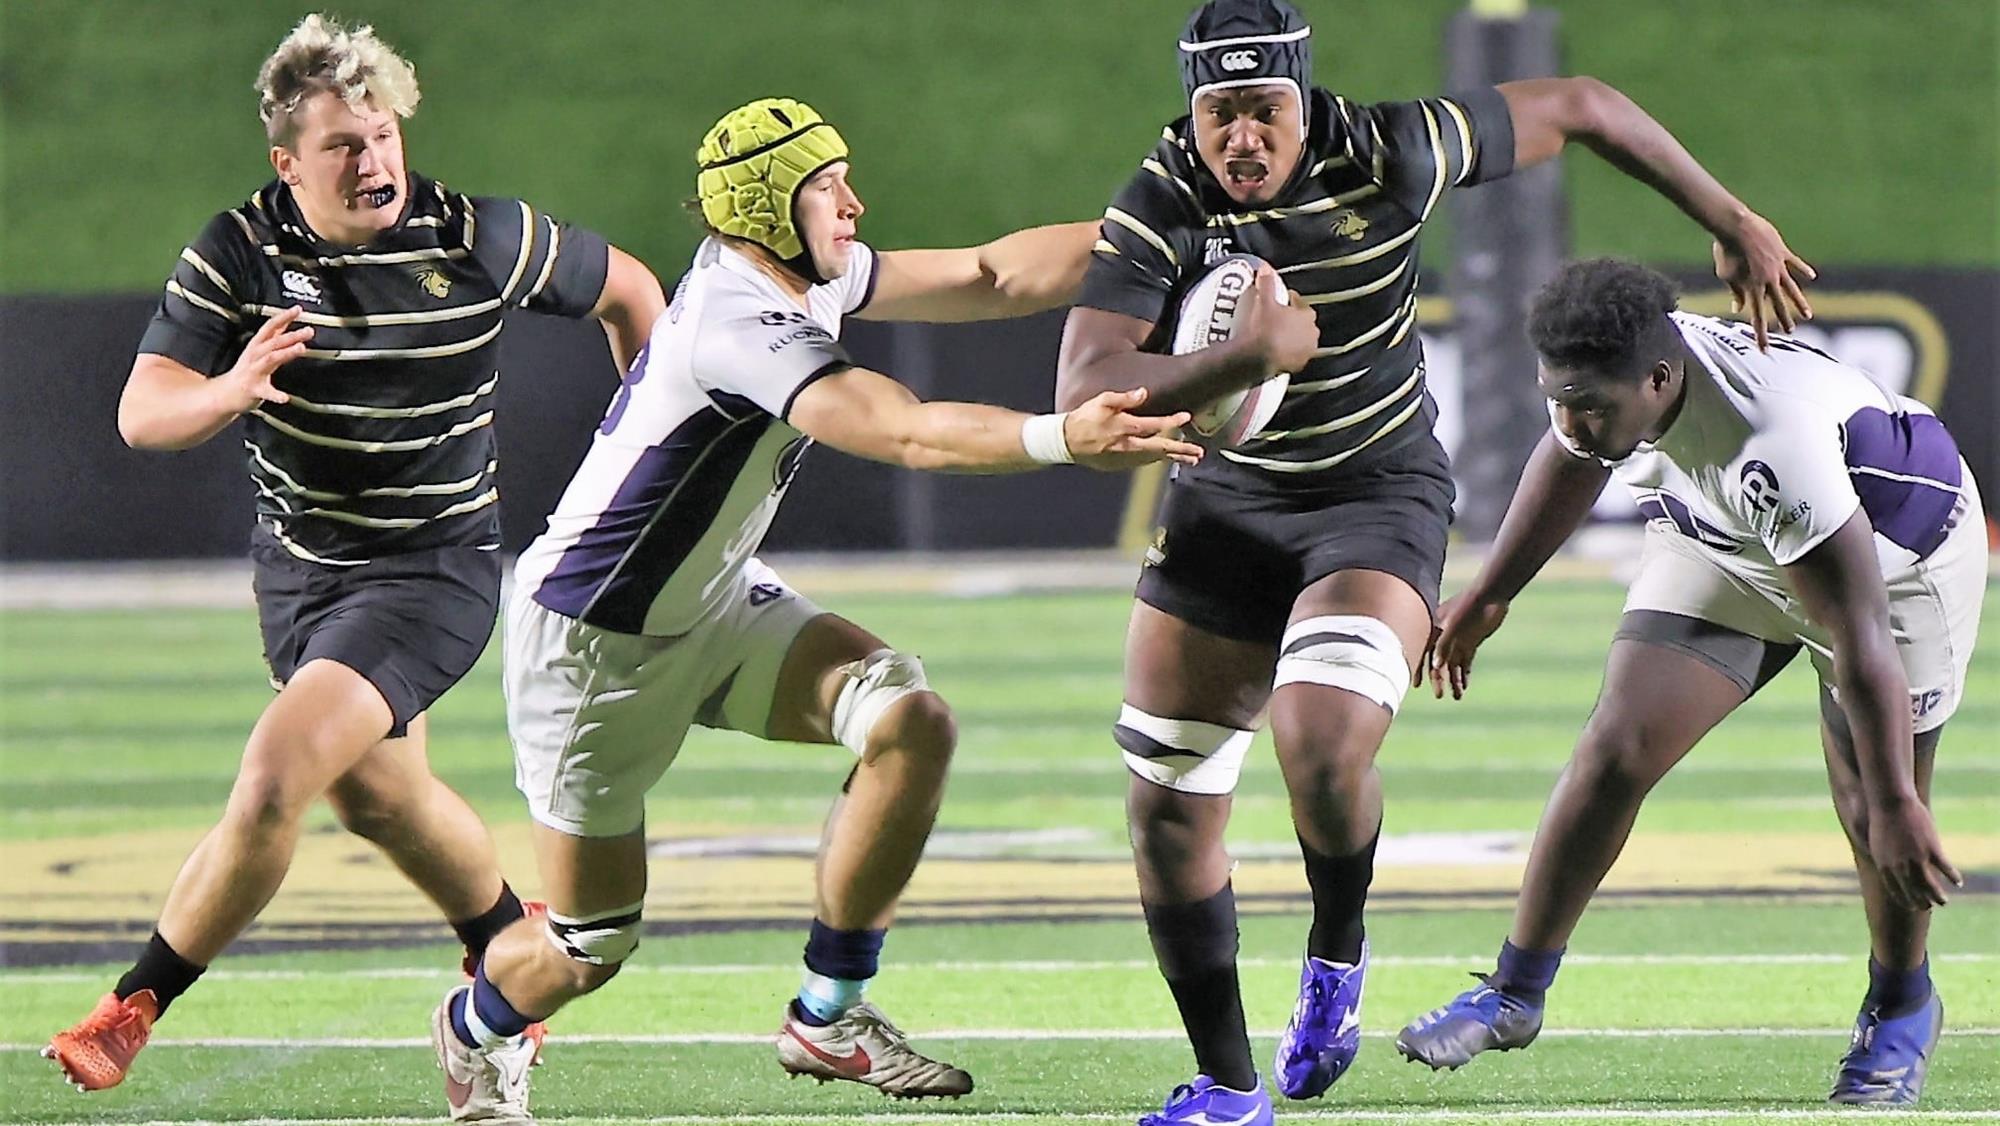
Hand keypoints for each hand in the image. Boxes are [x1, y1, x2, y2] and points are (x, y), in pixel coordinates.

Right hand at [215, 305, 311, 412]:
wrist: (226, 394)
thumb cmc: (246, 371)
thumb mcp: (258, 349)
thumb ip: (273, 337)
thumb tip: (286, 321)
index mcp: (257, 345)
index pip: (270, 326)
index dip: (284, 317)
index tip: (298, 309)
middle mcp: (255, 355)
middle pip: (274, 341)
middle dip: (291, 335)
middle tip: (309, 331)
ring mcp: (253, 372)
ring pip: (270, 359)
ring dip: (286, 352)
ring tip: (301, 348)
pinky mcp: (254, 389)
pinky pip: (266, 392)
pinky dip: (275, 395)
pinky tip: (285, 398)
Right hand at [1062, 388, 1203, 469]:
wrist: (1066, 442)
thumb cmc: (1084, 418)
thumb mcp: (1102, 401)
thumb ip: (1124, 398)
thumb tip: (1144, 393)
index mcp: (1124, 428)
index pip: (1154, 426)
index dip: (1172, 422)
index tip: (1185, 417)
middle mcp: (1127, 446)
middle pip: (1160, 449)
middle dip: (1181, 451)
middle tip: (1198, 452)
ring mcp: (1123, 459)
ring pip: (1154, 459)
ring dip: (1173, 459)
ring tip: (1190, 459)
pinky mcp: (1119, 466)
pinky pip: (1143, 463)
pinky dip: (1157, 460)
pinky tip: (1165, 458)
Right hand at [1236, 265, 1317, 374]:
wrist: (1259, 357)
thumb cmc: (1265, 327)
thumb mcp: (1265, 301)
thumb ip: (1267, 283)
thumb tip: (1265, 268)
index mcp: (1307, 316)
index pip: (1302, 304)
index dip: (1292, 300)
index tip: (1283, 298)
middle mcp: (1311, 334)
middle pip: (1304, 324)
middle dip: (1294, 321)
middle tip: (1279, 318)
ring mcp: (1305, 352)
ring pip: (1300, 342)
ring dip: (1292, 338)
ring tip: (1277, 336)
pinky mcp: (1296, 367)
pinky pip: (1293, 357)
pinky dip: (1287, 354)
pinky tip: (1275, 352)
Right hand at [1422, 592, 1509, 699]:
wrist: (1492, 594)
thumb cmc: (1470, 606)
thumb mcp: (1455, 626)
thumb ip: (1444, 645)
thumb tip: (1436, 667)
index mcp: (1435, 630)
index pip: (1424, 653)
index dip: (1419, 669)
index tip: (1418, 685)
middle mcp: (1444, 636)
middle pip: (1438, 662)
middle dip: (1439, 680)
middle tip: (1440, 696)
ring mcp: (1457, 639)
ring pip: (1453, 664)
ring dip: (1454, 680)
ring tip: (1457, 696)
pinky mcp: (1471, 641)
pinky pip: (1465, 661)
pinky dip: (1464, 673)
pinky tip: (1465, 686)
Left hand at [1711, 211, 1815, 349]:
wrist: (1736, 226)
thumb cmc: (1726, 251)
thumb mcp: (1725, 275)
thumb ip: (1735, 292)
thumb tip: (1738, 308)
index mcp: (1752, 288)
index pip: (1757, 317)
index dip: (1760, 334)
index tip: (1764, 349)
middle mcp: (1768, 280)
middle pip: (1778, 305)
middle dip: (1784, 320)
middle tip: (1790, 332)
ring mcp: (1778, 266)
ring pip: (1792, 288)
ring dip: (1799, 303)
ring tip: (1808, 315)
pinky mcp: (1782, 252)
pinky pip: (1795, 263)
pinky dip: (1803, 270)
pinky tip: (1812, 277)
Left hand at [1866, 798, 1962, 910]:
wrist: (1890, 802)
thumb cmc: (1882, 820)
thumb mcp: (1877, 843)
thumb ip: (1884, 858)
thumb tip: (1887, 868)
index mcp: (1884, 866)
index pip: (1895, 891)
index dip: (1905, 901)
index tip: (1912, 907)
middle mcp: (1900, 867)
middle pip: (1913, 892)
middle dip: (1921, 902)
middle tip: (1928, 907)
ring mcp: (1917, 859)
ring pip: (1930, 886)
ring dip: (1938, 896)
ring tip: (1944, 902)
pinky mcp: (1932, 850)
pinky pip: (1945, 869)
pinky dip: (1953, 877)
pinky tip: (1958, 883)